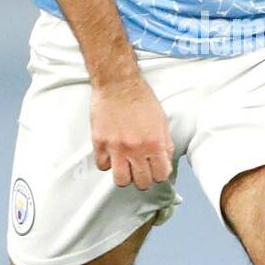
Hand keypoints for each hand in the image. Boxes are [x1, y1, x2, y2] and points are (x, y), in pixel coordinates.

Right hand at [92, 74, 174, 189]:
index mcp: (155, 143)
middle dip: (144, 179)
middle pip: (142, 182)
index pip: (161, 175)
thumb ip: (165, 143)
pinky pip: (102, 166)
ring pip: (121, 180)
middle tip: (141, 172)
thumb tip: (165, 160)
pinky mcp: (100, 142)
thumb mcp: (161, 120)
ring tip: (126, 169)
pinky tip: (112, 155)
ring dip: (125, 177)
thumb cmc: (141, 98)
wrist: (118, 83)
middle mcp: (136, 148)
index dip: (159, 175)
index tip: (156, 171)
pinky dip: (107, 163)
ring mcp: (116, 147)